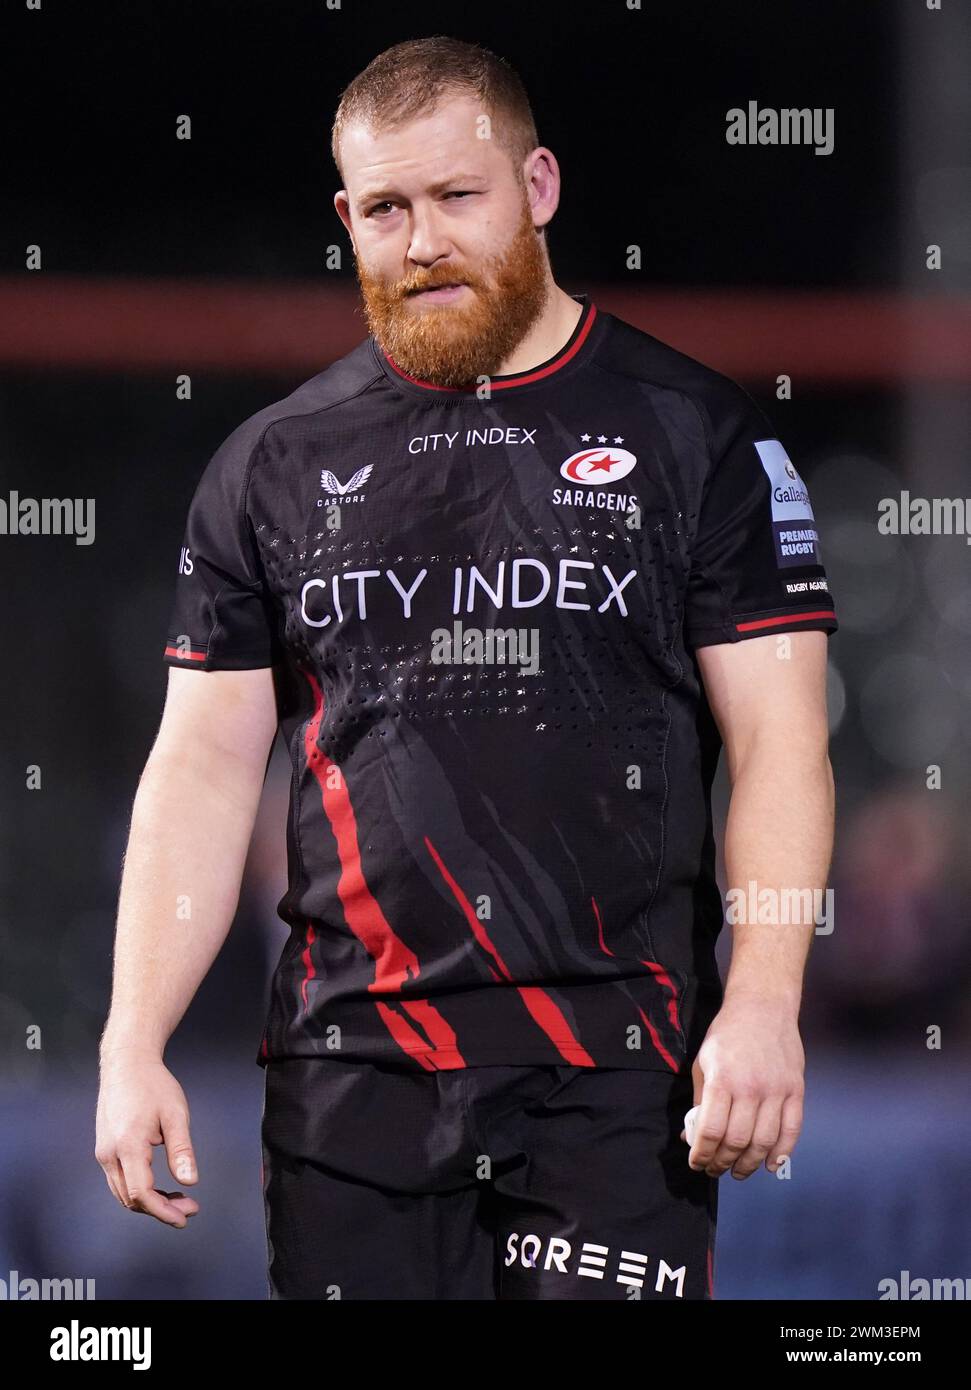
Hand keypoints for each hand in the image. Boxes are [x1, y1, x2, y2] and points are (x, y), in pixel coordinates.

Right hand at [95, 1048, 199, 1226]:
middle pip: (131, 1199)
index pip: (142, 1193)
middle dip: (160, 1209)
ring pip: (123, 1193)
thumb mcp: (175, 1114)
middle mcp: (109, 1154)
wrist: (126, 1063)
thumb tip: (190, 1181)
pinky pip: (119, 1181)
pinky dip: (139, 1190)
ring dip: (149, 1202)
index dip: (163, 1211)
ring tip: (178, 1198)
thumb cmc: (152, 1084)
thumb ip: (182, 1150)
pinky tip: (160, 1186)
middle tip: (189, 1207)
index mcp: (128, 1146)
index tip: (185, 1217)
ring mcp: (103, 1152)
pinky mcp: (104, 1149)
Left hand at [680, 993, 804, 1178]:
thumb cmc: (727, 1036)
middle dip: (722, 1162)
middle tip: (715, 1170)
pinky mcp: (796, 1090)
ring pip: (764, 1142)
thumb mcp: (704, 1063)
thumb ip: (700, 1101)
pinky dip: (782, 1153)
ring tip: (737, 1172)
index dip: (701, 1153)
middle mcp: (751, 1088)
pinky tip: (770, 1165)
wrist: (762, 1008)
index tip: (696, 1163)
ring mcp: (777, 1090)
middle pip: (737, 1141)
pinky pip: (791, 1130)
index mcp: (723, 1080)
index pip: (711, 1130)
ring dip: (749, 1164)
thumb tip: (691, 1136)